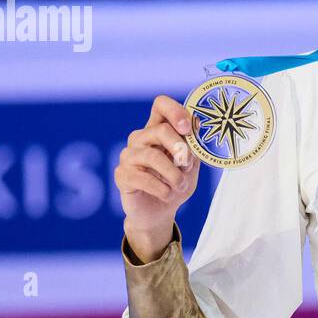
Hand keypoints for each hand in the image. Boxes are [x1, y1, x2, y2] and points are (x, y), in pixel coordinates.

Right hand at [115, 95, 200, 259]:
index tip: (187, 128)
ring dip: (173, 174)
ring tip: (181, 186)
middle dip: (180, 149)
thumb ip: (192, 148)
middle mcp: (140, 138)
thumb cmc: (176, 184)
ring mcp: (128, 155)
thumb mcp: (190, 165)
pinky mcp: (121, 174)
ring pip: (152, 156)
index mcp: (158, 130)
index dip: (175, 112)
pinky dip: (161, 188)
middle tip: (187, 165)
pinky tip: (167, 195)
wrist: (160, 212)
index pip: (161, 105)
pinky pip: (142, 177)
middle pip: (159, 130)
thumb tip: (196, 127)